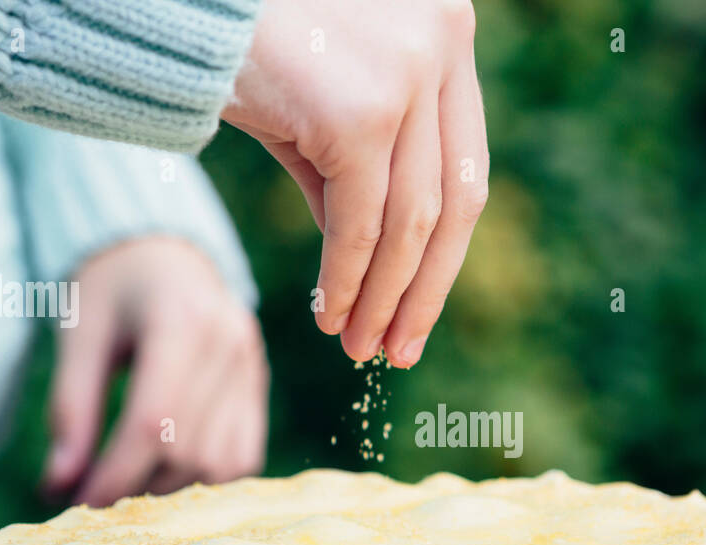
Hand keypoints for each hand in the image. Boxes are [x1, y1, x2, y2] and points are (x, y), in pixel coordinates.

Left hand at [41, 237, 269, 506]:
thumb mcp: (78, 334)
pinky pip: (244, 455)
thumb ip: (70, 408)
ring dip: (171, 488)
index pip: (154, 422)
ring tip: (129, 479)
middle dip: (136, 485)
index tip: (79, 502)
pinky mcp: (259, 384)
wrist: (164, 253)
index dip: (115, 473)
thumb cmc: (111, 288)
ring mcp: (253, 365)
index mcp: (180, 319)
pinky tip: (168, 470)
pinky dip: (207, 477)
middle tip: (91, 493)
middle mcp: (229, 343)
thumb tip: (58, 485)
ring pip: (220, 462)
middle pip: (187, 449)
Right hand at [222, 0, 488, 367]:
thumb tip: (374, 267)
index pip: (463, 169)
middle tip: (399, 350)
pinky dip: (345, 279)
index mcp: (448, 34)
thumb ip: (359, 175)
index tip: (419, 312)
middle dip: (423, 290)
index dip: (445, 254)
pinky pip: (360, 224)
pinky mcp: (361, 112)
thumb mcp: (324, 104)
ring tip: (362, 347)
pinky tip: (331, 315)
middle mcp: (442, 45)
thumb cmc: (242, 36)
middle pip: (455, 202)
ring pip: (410, 223)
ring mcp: (406, 76)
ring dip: (383, 299)